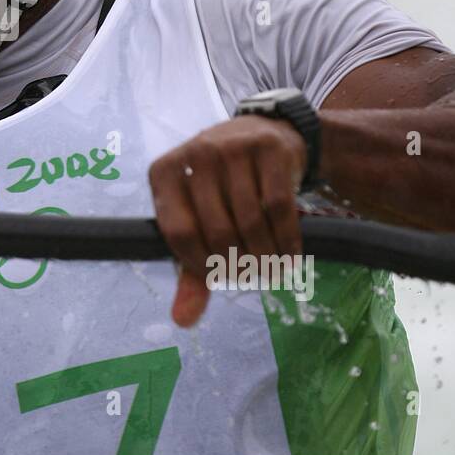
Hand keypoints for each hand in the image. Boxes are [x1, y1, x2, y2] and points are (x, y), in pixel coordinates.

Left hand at [148, 116, 306, 327]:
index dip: (201, 266)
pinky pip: (279, 207)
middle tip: (252, 277)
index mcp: (164, 173)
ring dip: (265, 256)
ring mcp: (231, 147)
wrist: (265, 134)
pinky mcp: (268, 149)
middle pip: (217, 230)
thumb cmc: (223, 185)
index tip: (221, 278)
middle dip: (238, 264)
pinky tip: (289, 256)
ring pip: (251, 220)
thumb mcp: (199, 217)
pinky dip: (286, 240)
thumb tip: (183, 320)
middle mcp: (195, 155)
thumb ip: (191, 269)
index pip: (178, 233)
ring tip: (271, 270)